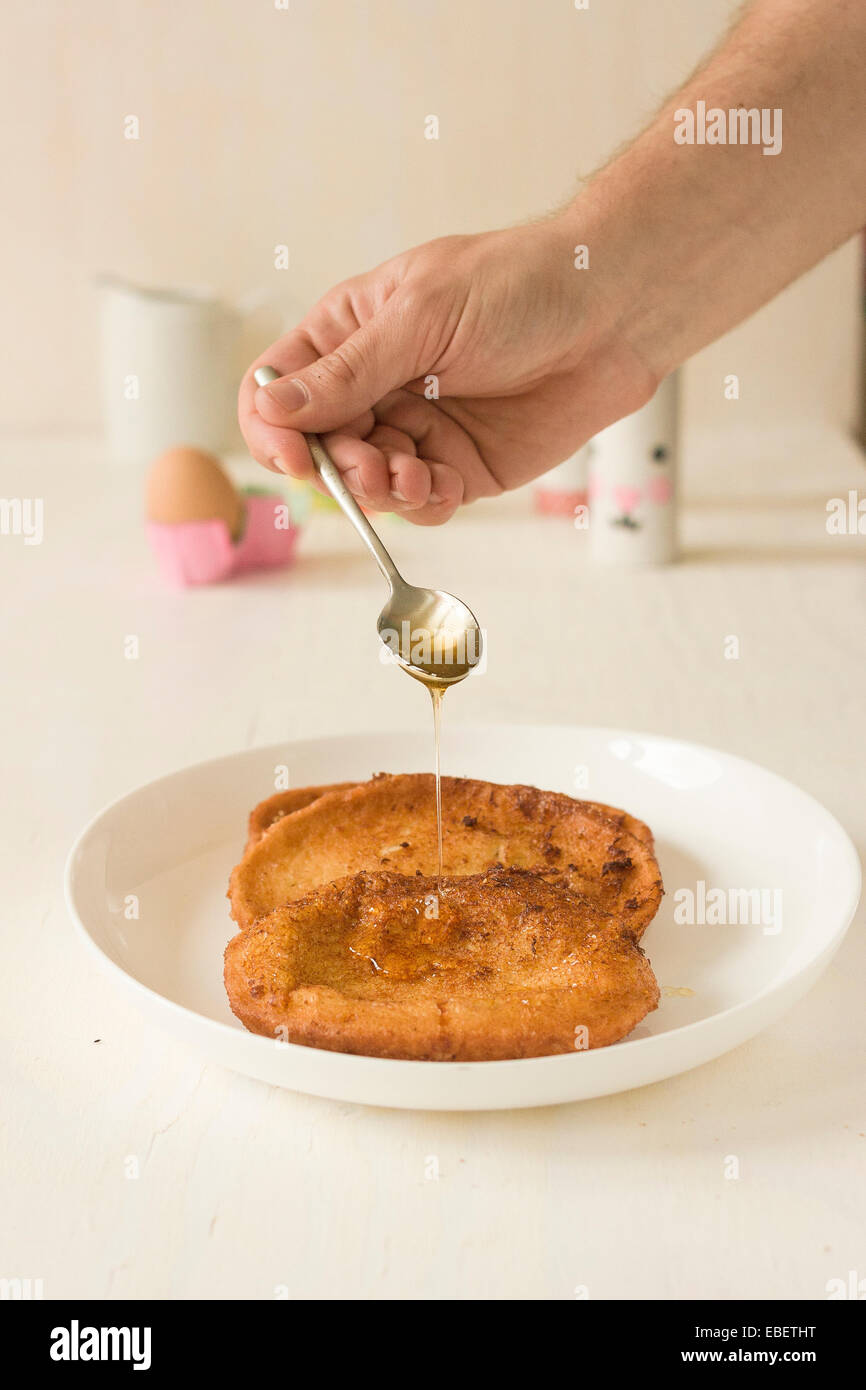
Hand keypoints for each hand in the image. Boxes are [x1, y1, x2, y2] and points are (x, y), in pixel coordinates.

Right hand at [238, 217, 656, 524]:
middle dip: (338, 467)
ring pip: (370, 483)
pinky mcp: (461, 465)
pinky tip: (444, 485)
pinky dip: (425, 503)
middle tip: (371, 466)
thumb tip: (271, 409)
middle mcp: (377, 385)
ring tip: (414, 474)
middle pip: (320, 447)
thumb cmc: (519, 286)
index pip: (278, 390)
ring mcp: (418, 428)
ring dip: (382, 490)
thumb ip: (347, 372)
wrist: (612, 313)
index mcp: (350, 333)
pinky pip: (423, 501)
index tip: (293, 455)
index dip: (273, 428)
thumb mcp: (420, 318)